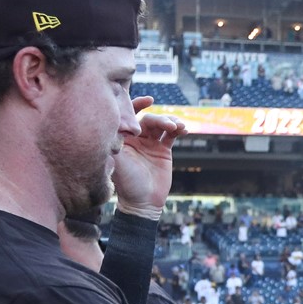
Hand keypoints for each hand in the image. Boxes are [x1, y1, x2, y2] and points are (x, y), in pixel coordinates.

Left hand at [112, 97, 186, 218]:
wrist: (143, 203)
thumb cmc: (127, 183)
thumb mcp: (118, 160)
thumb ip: (117, 140)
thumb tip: (117, 119)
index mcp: (124, 137)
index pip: (130, 115)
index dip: (138, 104)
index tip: (149, 101)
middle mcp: (136, 138)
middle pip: (149, 119)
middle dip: (160, 119)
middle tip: (168, 125)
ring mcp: (150, 143)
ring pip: (162, 125)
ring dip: (171, 122)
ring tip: (178, 128)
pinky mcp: (163, 150)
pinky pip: (172, 135)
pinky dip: (178, 130)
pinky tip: (184, 130)